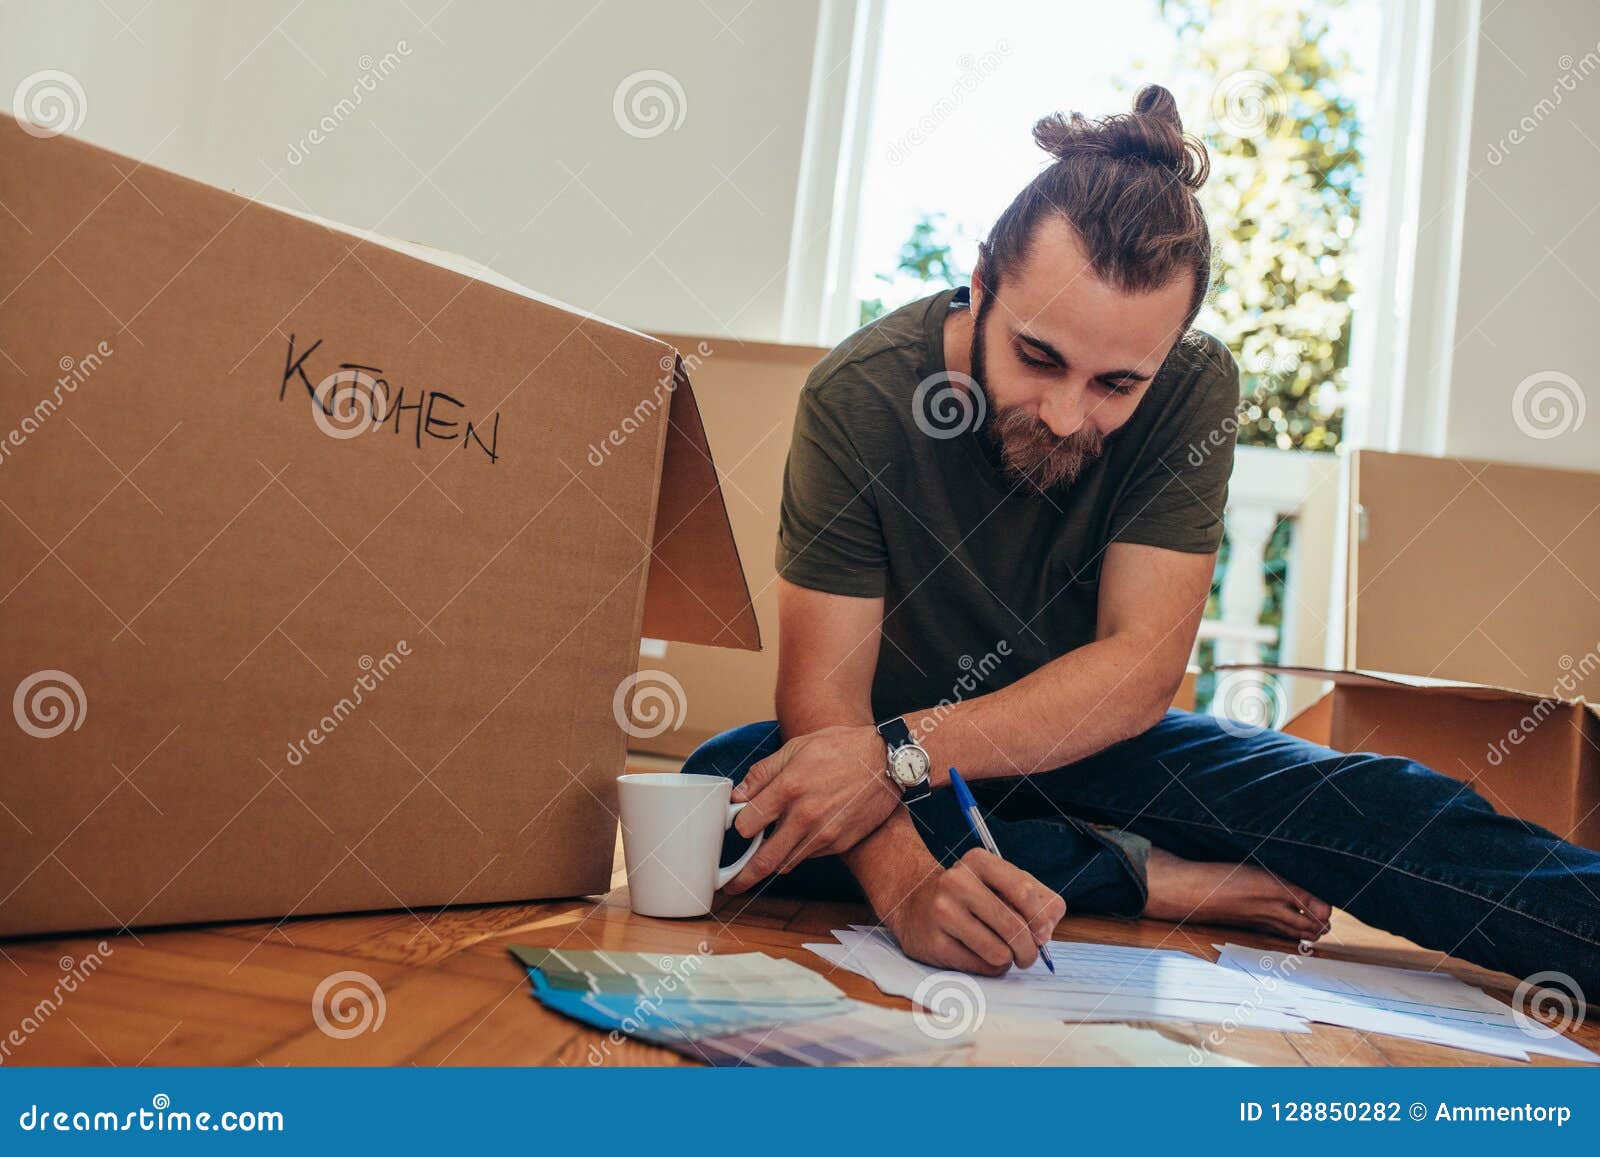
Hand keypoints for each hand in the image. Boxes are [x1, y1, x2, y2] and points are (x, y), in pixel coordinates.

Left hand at [722, 724, 899, 893]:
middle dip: (743, 876)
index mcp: (789, 787)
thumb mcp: (796, 748)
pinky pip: (810, 855)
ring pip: (786, 863)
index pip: (746, 824)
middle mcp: (805, 815)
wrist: (886, 759)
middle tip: (731, 885)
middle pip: (763, 860)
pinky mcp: (840, 843)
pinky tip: (804, 833)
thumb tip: (738, 796)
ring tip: (766, 855)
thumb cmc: (840, 748)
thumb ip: (762, 774)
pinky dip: (800, 850)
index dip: (738, 825)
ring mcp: (825, 833)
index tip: (737, 826)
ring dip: (773, 861)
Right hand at [883, 849, 1065, 975]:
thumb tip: (1046, 931)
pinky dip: (989, 968)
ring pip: (999, 952)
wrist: (914, 903)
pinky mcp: (934, 942)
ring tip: (1002, 953)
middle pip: (1014, 926)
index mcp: (978, 861)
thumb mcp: (998, 883)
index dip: (1042, 919)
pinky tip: (980, 956)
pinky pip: (980, 967)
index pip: (1024, 891)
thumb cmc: (968, 896)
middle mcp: (957, 882)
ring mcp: (943, 912)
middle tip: (1028, 955)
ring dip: (1008, 960)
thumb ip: (1034, 898)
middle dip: (1029, 949)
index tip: (1044, 934)